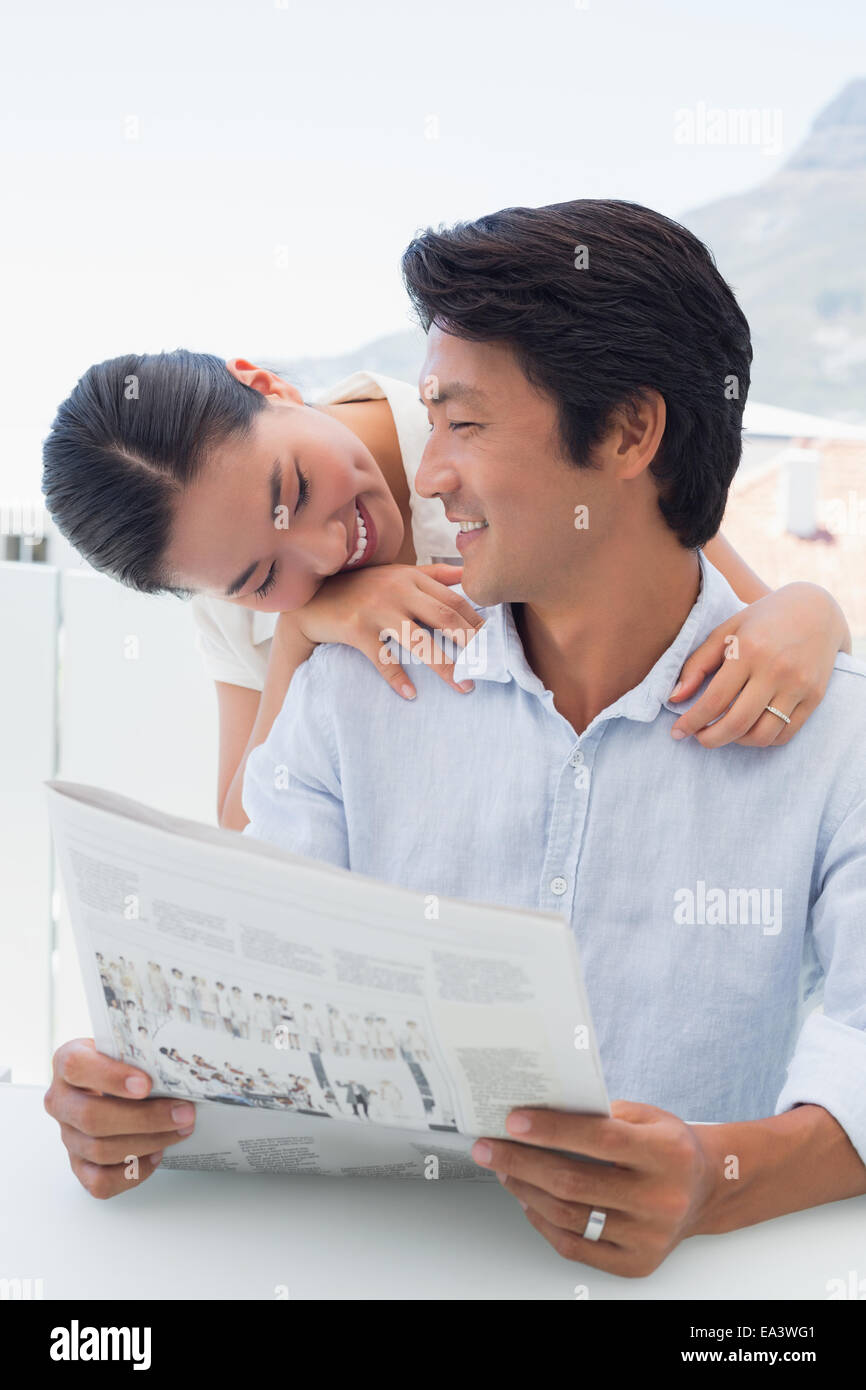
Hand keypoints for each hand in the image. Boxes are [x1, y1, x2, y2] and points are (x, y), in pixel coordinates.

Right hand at [44, 1038, 195, 1198]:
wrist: (115, 1082)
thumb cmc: (124, 1062)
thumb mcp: (127, 1046)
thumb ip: (142, 1052)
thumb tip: (180, 1066)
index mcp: (67, 1062)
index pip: (77, 1067)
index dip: (112, 1078)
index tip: (147, 1084)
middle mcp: (60, 1100)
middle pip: (92, 1118)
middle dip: (145, 1118)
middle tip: (183, 1112)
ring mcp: (67, 1136)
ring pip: (100, 1150)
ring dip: (148, 1143)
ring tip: (180, 1130)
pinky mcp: (79, 1165)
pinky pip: (100, 1181)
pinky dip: (133, 1172)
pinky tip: (156, 1154)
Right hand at [284, 563, 484, 698]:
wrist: (314, 599)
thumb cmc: (362, 588)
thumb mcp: (398, 574)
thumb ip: (433, 574)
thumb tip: (467, 574)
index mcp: (411, 578)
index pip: (454, 599)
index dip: (476, 621)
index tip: (493, 643)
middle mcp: (397, 591)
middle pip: (444, 617)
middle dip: (470, 643)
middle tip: (488, 667)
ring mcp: (376, 609)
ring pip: (418, 640)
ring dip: (444, 667)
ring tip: (463, 687)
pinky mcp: (356, 629)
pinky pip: (382, 658)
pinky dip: (397, 678)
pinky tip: (411, 694)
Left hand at [472, 1100, 713, 1277]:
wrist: (706, 1190)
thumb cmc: (668, 1148)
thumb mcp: (647, 1117)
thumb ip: (601, 1114)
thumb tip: (539, 1112)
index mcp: (666, 1154)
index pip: (599, 1139)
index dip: (551, 1130)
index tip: (513, 1122)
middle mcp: (661, 1199)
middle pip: (575, 1182)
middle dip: (521, 1162)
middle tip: (489, 1148)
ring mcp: (649, 1236)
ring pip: (569, 1216)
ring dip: (526, 1191)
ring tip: (505, 1171)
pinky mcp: (637, 1263)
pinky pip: (575, 1246)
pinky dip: (544, 1222)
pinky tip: (529, 1200)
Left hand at [669, 582, 849, 746]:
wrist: (817, 610)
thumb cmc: (763, 620)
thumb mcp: (726, 631)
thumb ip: (697, 664)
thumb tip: (674, 699)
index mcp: (749, 650)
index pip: (714, 700)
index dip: (691, 721)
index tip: (677, 732)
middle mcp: (776, 670)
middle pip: (737, 723)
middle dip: (710, 739)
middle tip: (699, 738)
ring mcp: (798, 685)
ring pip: (762, 735)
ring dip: (736, 742)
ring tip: (725, 731)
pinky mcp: (814, 696)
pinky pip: (786, 734)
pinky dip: (763, 740)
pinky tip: (750, 729)